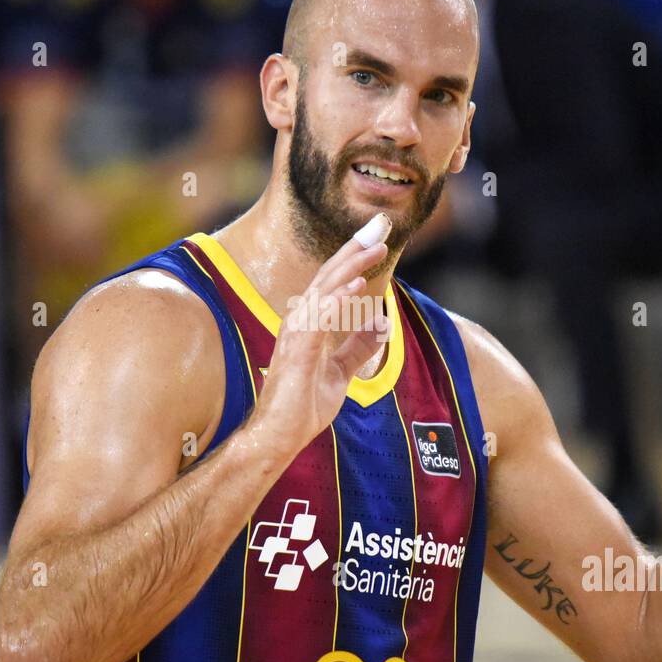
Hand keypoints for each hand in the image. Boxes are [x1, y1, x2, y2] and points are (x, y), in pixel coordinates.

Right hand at [248, 215, 391, 457]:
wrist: (279, 437)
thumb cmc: (303, 406)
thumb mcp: (341, 373)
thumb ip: (358, 346)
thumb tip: (380, 320)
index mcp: (309, 323)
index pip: (335, 281)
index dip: (357, 257)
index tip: (380, 236)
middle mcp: (300, 321)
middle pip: (331, 275)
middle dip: (357, 248)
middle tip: (382, 224)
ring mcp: (296, 333)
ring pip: (325, 289)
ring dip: (351, 266)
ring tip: (375, 247)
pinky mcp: (297, 351)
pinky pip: (320, 319)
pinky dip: (339, 300)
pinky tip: (357, 286)